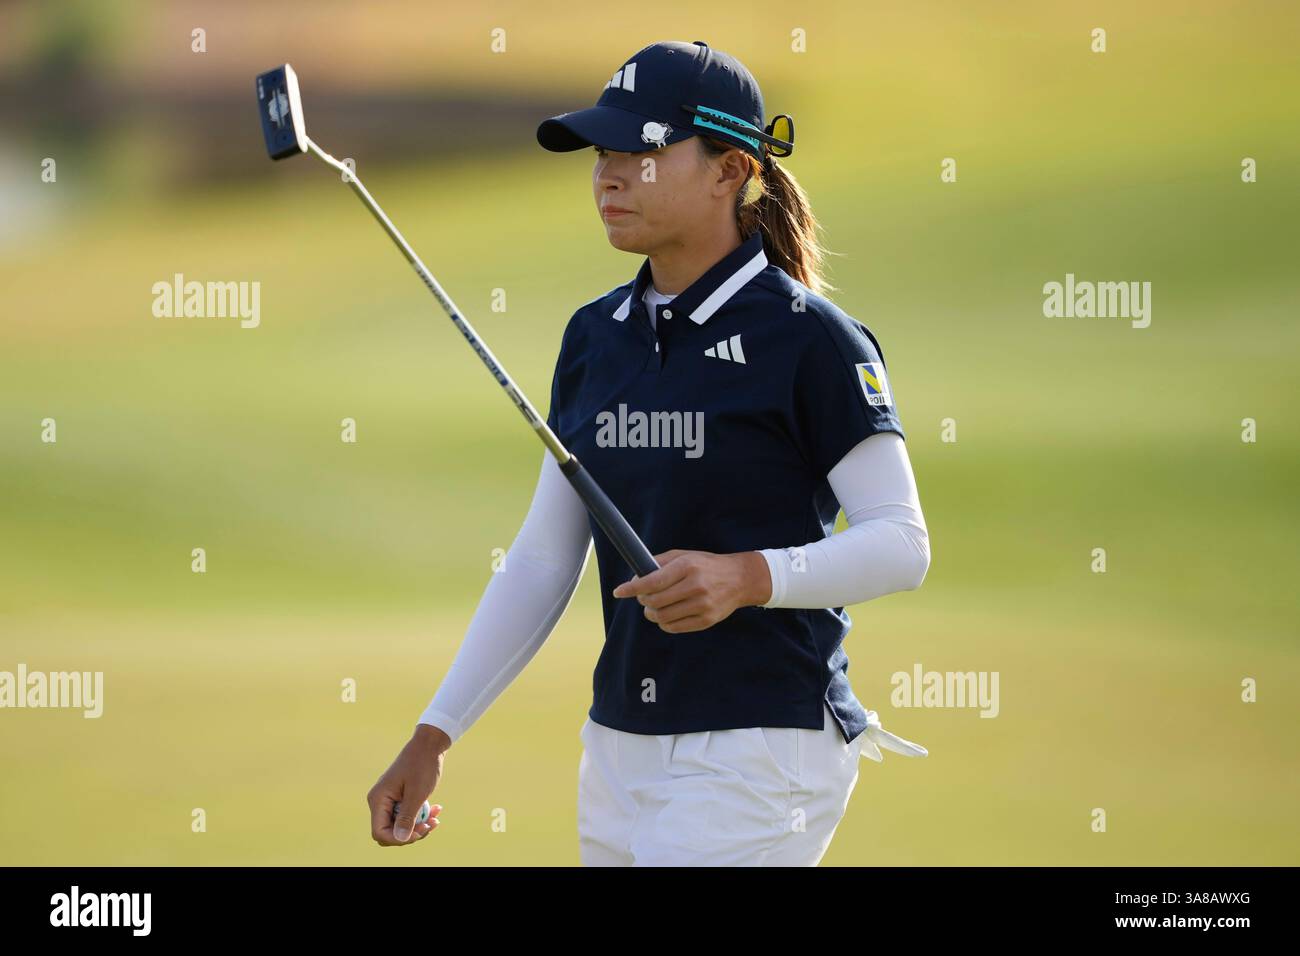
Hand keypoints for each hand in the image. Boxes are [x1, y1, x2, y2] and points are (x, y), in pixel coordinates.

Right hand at [367, 724, 448, 845]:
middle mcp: (380, 801)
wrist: (430, 744)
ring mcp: (389, 800)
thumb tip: (400, 839)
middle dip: (411, 833)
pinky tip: (436, 809)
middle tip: (431, 824)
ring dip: (419, 825)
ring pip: (400, 825)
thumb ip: (407, 817)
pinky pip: (407, 815)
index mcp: (378, 799)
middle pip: (390, 831)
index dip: (398, 838)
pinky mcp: (399, 798)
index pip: (380, 832)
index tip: (420, 831)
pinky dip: (421, 815)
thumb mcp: (417, 794)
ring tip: (436, 817)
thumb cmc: (422, 765)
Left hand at [610, 549, 771, 632]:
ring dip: (651, 613)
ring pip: (662, 617)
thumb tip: (636, 576)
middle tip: (642, 597)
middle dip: (642, 601)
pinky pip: (675, 627)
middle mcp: (695, 585)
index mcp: (687, 566)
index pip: (652, 581)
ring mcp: (702, 605)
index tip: (620, 591)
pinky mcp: (707, 620)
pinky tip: (667, 615)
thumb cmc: (707, 565)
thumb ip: (660, 562)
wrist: (740, 579)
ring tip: (653, 607)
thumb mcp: (685, 556)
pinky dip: (664, 623)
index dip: (632, 588)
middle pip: (655, 601)